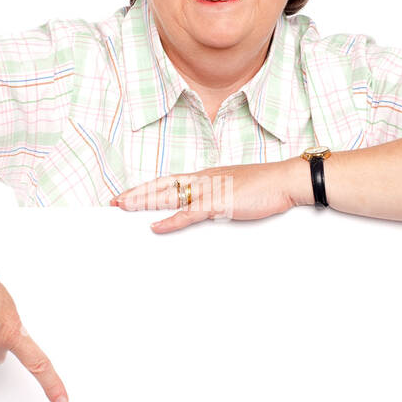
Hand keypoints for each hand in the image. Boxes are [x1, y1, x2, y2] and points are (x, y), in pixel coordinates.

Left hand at [110, 158, 311, 232]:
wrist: (287, 180)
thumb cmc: (268, 185)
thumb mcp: (237, 188)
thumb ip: (220, 195)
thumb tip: (207, 207)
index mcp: (209, 175)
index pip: (172, 180)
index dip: (150, 187)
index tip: (132, 194)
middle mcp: (205, 178)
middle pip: (163, 184)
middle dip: (137, 193)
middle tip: (115, 201)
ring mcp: (211, 189)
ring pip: (170, 195)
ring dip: (145, 201)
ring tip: (123, 207)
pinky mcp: (219, 202)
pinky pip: (188, 213)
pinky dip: (170, 221)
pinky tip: (155, 226)